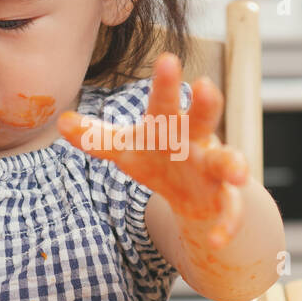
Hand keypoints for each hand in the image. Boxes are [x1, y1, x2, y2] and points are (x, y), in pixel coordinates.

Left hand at [59, 53, 248, 248]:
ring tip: (238, 173)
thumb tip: (62, 120)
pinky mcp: (224, 199)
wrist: (195, 195)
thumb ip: (98, 137)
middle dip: (205, 105)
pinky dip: (226, 226)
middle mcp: (196, 140)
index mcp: (171, 125)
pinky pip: (231, 211)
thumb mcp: (127, 149)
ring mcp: (213, 169)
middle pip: (203, 119)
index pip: (165, 102)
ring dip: (234, 164)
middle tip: (206, 86)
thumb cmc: (159, 160)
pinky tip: (215, 241)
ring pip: (228, 162)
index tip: (167, 59)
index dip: (165, 83)